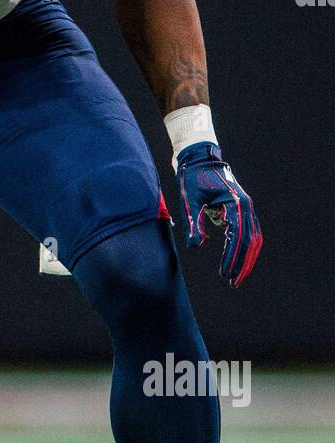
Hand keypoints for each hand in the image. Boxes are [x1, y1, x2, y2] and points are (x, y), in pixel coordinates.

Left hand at [175, 142, 262, 287]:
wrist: (199, 159)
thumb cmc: (192, 178)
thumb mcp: (189, 200)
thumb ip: (193, 222)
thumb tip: (195, 246)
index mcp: (236, 203)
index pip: (237, 236)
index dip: (232, 257)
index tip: (225, 274)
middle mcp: (246, 206)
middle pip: (250, 241)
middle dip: (243, 263)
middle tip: (233, 283)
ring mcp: (246, 208)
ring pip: (253, 239)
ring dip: (246, 259)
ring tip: (235, 277)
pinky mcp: (241, 210)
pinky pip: (248, 233)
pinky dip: (244, 249)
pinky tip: (235, 262)